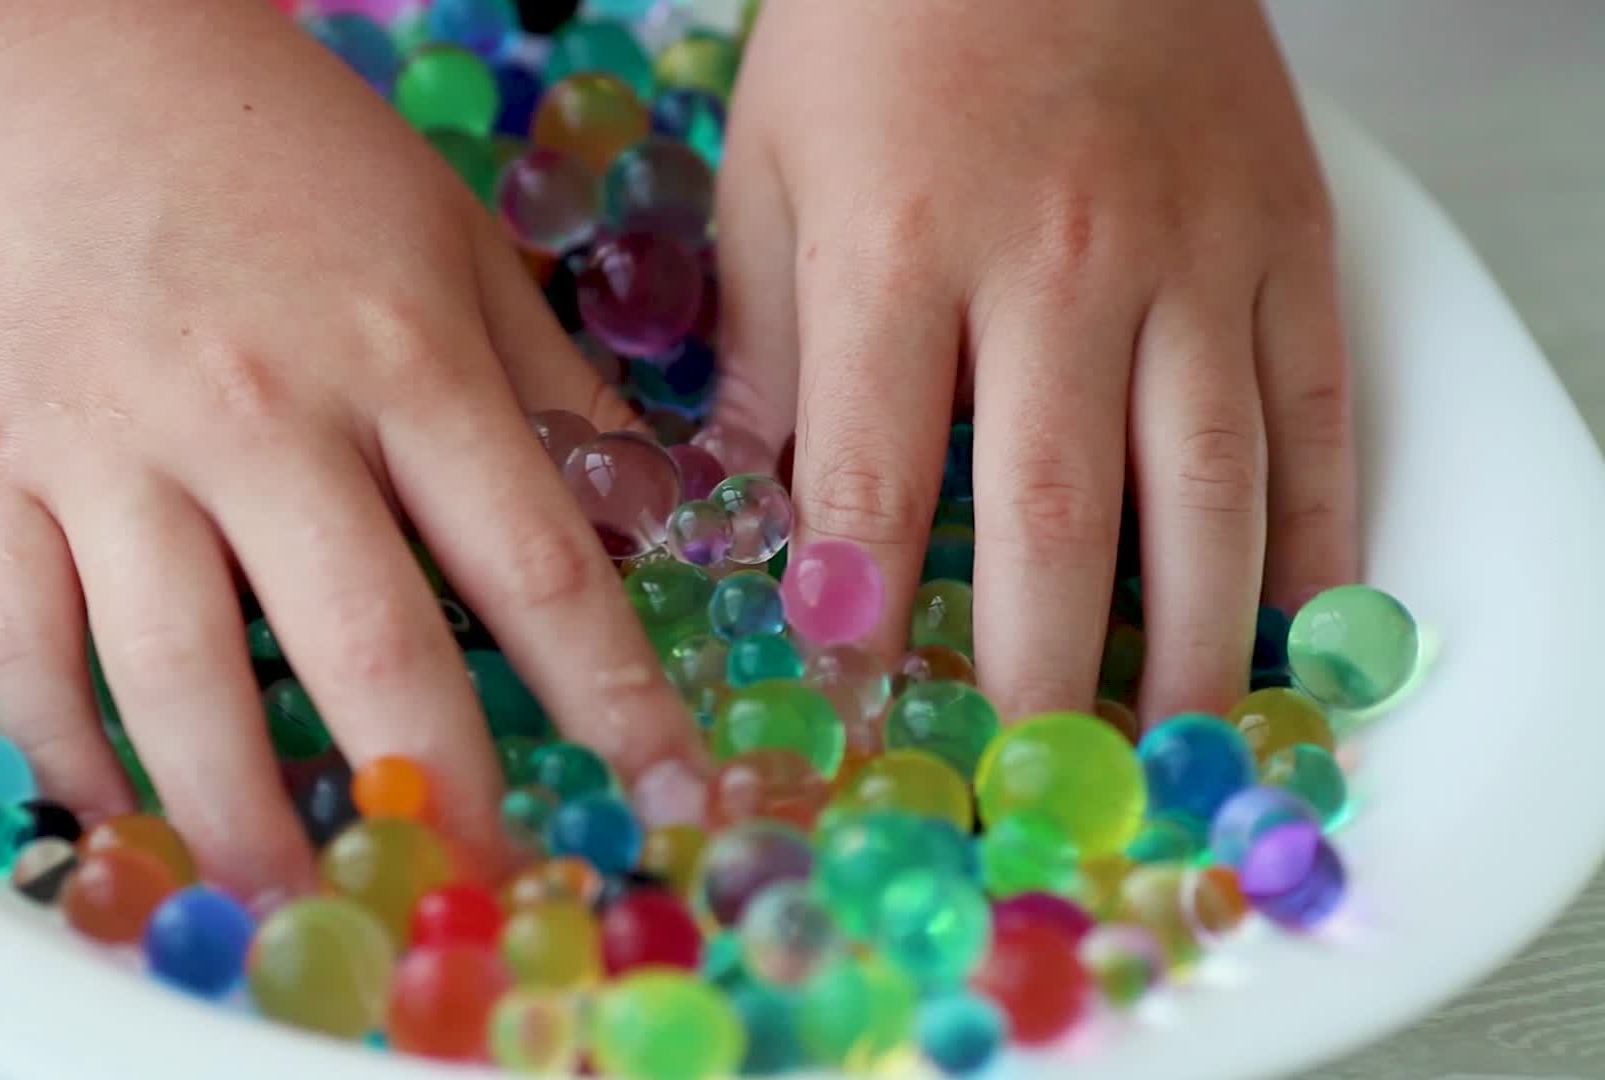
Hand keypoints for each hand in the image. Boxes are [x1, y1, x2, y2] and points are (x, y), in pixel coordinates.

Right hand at [0, 3, 696, 894]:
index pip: (538, 566)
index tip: (667, 793)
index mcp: (403, 356)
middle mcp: (265, 414)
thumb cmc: (274, 147)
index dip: (614, 700)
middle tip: (480, 888)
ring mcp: (114, 448)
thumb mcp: (450, 238)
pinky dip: (64, 748)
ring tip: (299, 900)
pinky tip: (119, 808)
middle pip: (373, 651)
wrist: (52, 53)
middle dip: (441, 794)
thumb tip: (646, 519)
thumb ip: (546, 386)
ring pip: (181, 679)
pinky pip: (19, 644)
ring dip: (247, 817)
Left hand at [713, 0, 1356, 722]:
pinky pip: (1317, 410)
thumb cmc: (887, 13)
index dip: (856, 616)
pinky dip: (1316, 530)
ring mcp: (1193, 253)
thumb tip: (744, 500)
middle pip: (1051, 516)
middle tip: (1024, 775)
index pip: (872, 478)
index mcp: (902, 248)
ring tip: (1165, 742)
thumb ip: (766, 339)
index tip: (852, 713)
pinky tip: (1295, 621)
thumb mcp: (773, 160)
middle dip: (1033, 671)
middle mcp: (1058, 263)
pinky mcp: (1287, 235)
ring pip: (1207, 488)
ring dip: (1187, 640)